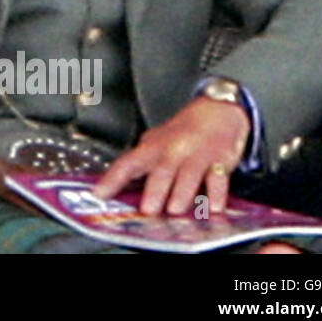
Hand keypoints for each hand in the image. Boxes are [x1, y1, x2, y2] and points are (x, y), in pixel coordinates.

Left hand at [91, 97, 249, 215]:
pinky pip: (219, 177)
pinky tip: (214, 206)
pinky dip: (217, 192)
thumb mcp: (156, 141)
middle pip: (161, 171)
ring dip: (182, 193)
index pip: (127, 163)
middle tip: (147, 210)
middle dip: (154, 191)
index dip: (112, 179)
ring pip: (188, 175)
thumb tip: (118, 187)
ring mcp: (197, 155)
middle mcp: (173, 151)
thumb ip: (141, 164)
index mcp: (153, 148)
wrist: (216, 110)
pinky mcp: (221, 160)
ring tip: (175, 210)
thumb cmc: (182, 132)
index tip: (100, 194)